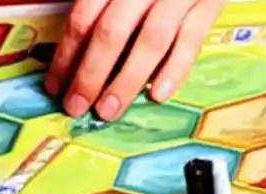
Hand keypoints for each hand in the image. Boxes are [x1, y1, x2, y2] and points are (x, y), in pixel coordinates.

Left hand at [43, 0, 226, 120]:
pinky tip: (157, 94)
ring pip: (150, 41)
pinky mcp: (209, 2)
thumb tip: (73, 47)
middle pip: (112, 32)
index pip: (84, 17)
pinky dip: (174, 69)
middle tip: (76, 106)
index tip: (55, 84)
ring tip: (108, 110)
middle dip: (90, 75)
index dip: (67, 55)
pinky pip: (191, 39)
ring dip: (126, 81)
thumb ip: (98, 2)